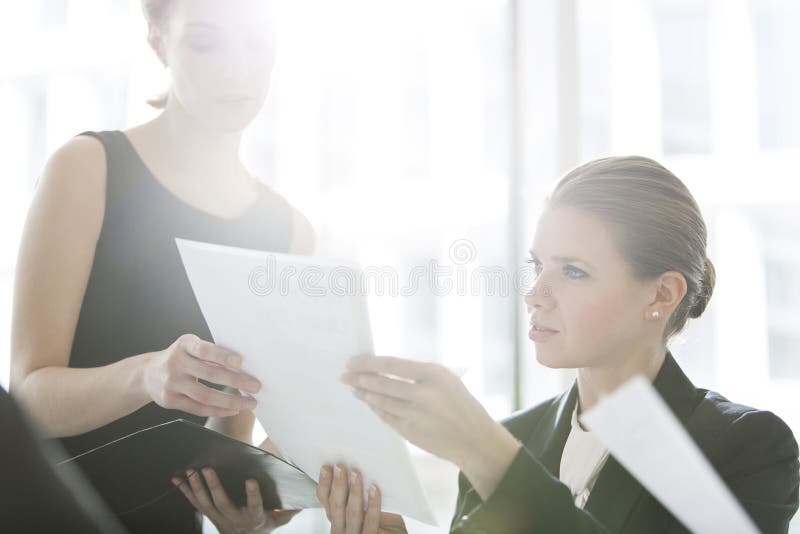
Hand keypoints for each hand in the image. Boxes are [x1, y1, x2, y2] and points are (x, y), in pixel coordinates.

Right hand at [143, 334, 260, 417]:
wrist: (147, 374)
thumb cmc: (180, 358)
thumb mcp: (190, 347)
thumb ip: (211, 353)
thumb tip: (243, 365)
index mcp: (184, 345)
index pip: (204, 350)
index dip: (222, 356)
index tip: (241, 362)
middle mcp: (176, 363)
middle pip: (209, 374)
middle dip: (236, 381)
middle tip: (255, 386)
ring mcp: (171, 383)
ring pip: (205, 396)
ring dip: (231, 401)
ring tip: (249, 403)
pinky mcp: (170, 400)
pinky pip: (198, 408)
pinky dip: (218, 411)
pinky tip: (233, 410)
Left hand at [172, 467, 300, 533]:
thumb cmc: (263, 524)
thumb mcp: (278, 519)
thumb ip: (288, 510)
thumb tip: (302, 501)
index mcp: (255, 517)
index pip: (255, 505)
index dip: (252, 494)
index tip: (251, 480)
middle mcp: (235, 519)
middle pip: (223, 503)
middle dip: (214, 486)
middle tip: (207, 469)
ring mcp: (219, 518)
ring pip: (206, 503)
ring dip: (197, 487)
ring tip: (191, 471)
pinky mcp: (209, 515)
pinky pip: (196, 503)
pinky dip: (185, 491)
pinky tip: (177, 479)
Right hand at [316, 465, 406, 533]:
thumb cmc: (383, 523)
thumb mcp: (363, 507)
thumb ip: (358, 491)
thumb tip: (357, 463)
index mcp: (337, 518)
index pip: (325, 500)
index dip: (324, 484)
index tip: (326, 468)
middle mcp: (342, 528)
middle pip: (336, 506)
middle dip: (338, 484)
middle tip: (340, 466)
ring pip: (352, 513)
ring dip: (354, 491)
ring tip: (356, 473)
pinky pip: (371, 522)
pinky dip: (373, 505)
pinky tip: (374, 490)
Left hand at [340, 356, 512, 468]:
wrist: (474, 438)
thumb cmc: (461, 403)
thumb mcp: (446, 379)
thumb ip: (419, 374)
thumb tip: (385, 368)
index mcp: (433, 374)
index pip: (392, 365)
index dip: (369, 362)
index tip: (354, 361)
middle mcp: (422, 393)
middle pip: (382, 384)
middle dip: (359, 379)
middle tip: (345, 375)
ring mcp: (415, 415)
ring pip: (381, 401)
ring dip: (364, 394)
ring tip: (353, 388)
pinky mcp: (410, 432)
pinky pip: (386, 417)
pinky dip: (376, 409)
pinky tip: (368, 403)